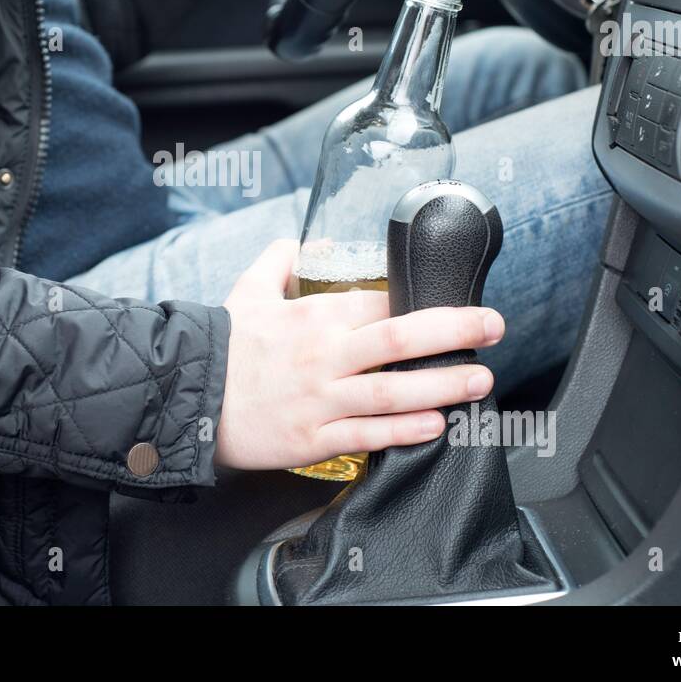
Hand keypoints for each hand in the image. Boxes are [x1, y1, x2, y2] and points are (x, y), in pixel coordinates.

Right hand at [215, 240, 503, 470]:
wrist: (185, 396)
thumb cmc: (222, 345)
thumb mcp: (247, 291)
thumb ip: (281, 261)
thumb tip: (310, 242)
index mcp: (313, 316)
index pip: (381, 302)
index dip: (424, 301)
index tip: (458, 300)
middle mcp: (323, 356)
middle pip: (399, 338)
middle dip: (454, 330)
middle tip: (495, 325)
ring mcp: (320, 400)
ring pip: (392, 391)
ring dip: (443, 384)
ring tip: (481, 380)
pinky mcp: (312, 439)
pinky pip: (367, 435)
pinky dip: (405, 431)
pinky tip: (437, 425)